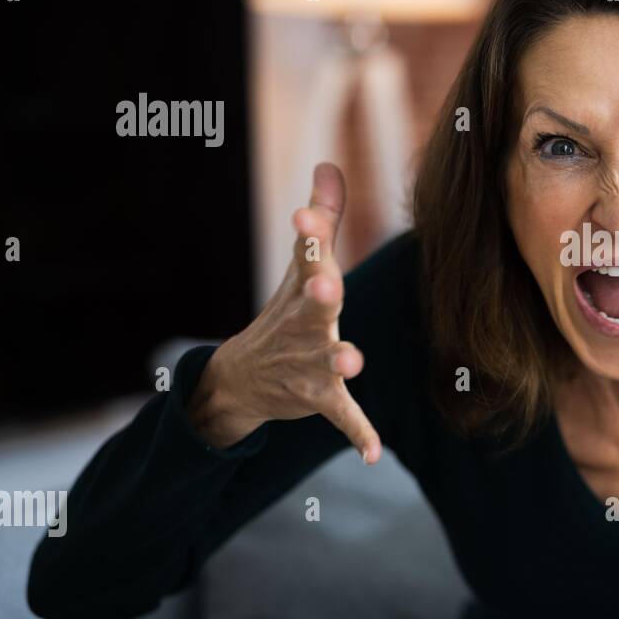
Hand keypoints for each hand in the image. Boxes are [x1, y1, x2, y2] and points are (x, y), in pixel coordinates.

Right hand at [186, 163, 382, 463]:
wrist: (243, 378)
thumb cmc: (286, 311)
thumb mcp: (304, 266)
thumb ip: (323, 218)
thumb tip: (329, 165)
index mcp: (305, 288)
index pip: (306, 256)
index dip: (308, 236)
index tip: (305, 215)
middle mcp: (304, 325)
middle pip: (314, 308)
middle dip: (319, 297)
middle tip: (325, 284)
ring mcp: (308, 363)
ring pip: (327, 360)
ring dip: (339, 360)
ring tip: (353, 361)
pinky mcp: (318, 397)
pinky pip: (341, 415)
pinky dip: (358, 434)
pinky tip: (374, 453)